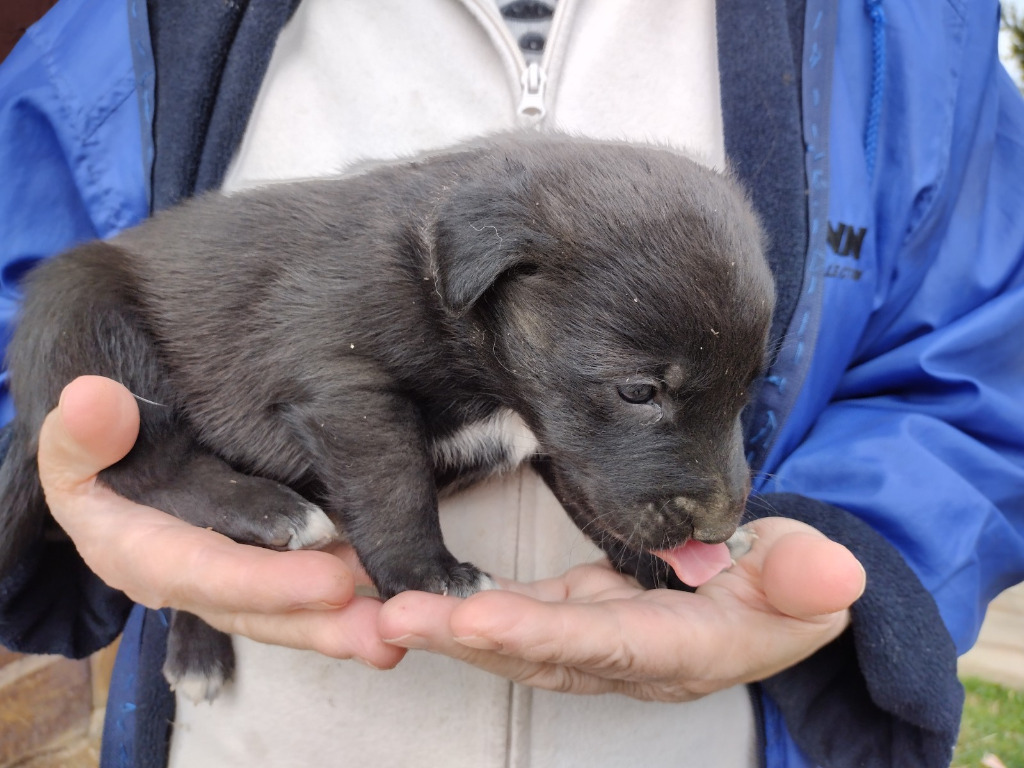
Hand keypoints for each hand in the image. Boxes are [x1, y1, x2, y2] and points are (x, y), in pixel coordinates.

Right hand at [37, 375, 402, 668]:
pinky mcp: (259, 566)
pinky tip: (392, 586)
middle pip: (256, 611)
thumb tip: (94, 401)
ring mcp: (228, 576)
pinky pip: (302, 587)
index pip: (202, 574)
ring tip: (399, 622)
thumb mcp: (77, 439)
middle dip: (318, 623)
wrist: (112, 456)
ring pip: (286, 609)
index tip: (328, 581)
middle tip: (384, 630)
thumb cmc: (97, 447)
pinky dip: (347, 591)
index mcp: (139, 554)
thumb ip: (83, 432)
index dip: (262, 581)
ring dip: (343, 619)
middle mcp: (189, 580)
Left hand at [378, 517, 864, 699]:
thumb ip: (807, 577)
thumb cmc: (785, 586)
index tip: (475, 622)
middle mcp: (624, 658)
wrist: (767, 601)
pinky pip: (514, 620)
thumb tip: (837, 576)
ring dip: (446, 630)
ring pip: (513, 642)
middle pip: (536, 655)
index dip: (538, 637)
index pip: (601, 646)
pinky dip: (463, 613)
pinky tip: (414, 599)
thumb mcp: (806, 576)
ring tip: (381, 611)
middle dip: (463, 640)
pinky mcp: (576, 617)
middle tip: (392, 618)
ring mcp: (594, 641)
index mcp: (677, 650)